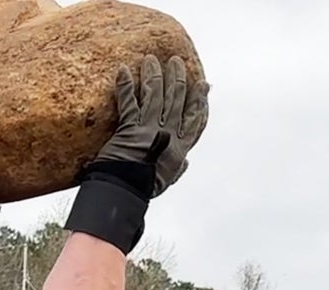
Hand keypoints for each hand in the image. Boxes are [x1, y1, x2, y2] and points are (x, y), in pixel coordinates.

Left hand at [89, 55, 209, 198]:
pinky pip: (128, 102)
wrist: (127, 190)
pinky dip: (125, 85)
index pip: (194, 118)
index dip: (199, 100)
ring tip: (151, 59)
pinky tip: (123, 70)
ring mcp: (149, 128)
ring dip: (153, 75)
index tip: (204, 85)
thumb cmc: (145, 189)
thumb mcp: (167, 182)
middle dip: (177, 78)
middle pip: (175, 100)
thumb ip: (177, 170)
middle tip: (176, 61)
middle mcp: (167, 134)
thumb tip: (185, 163)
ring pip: (154, 95)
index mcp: (180, 148)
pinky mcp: (129, 127)